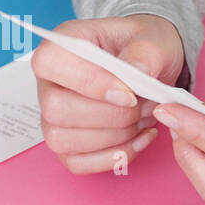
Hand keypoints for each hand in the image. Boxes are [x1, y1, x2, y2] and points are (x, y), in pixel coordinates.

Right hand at [32, 14, 184, 173]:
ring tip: (144, 118)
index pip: (49, 62)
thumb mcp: (154, 41)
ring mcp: (55, 118)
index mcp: (62, 46)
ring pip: (64, 141)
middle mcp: (50, 83)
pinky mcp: (69, 145)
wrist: (154, 69)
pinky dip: (115, 156)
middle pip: (56, 110)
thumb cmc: (145, 49)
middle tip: (143, 106)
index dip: (88, 81)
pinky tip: (141, 137)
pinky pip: (78, 163)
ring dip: (115, 137)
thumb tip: (135, 74)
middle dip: (110, 116)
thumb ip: (145, 54)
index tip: (129, 94)